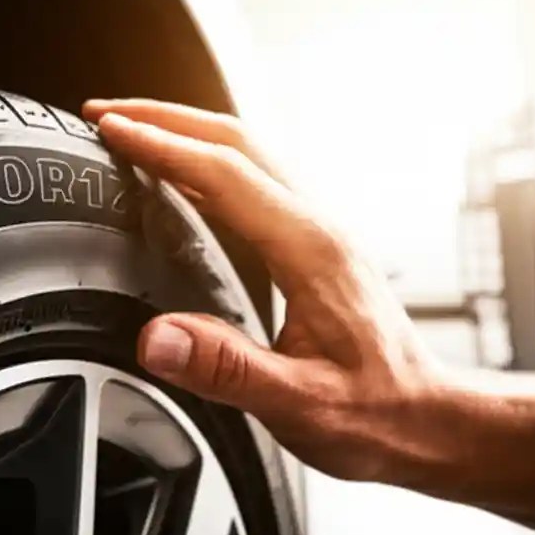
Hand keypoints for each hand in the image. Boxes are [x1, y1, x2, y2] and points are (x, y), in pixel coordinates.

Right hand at [84, 99, 462, 484]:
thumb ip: (226, 368)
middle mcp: (317, 227)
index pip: (223, 173)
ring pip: (247, 154)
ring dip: (186, 133)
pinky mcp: (313, 246)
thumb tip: (156, 337)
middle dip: (164, 117)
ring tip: (132, 132)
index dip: (160, 145)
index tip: (110, 130)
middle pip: (236, 141)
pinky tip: (181, 180)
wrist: (429, 421)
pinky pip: (254, 182)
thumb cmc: (377, 413)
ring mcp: (318, 231)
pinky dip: (206, 163)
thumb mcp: (299, 405)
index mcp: (311, 249)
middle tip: (105, 113)